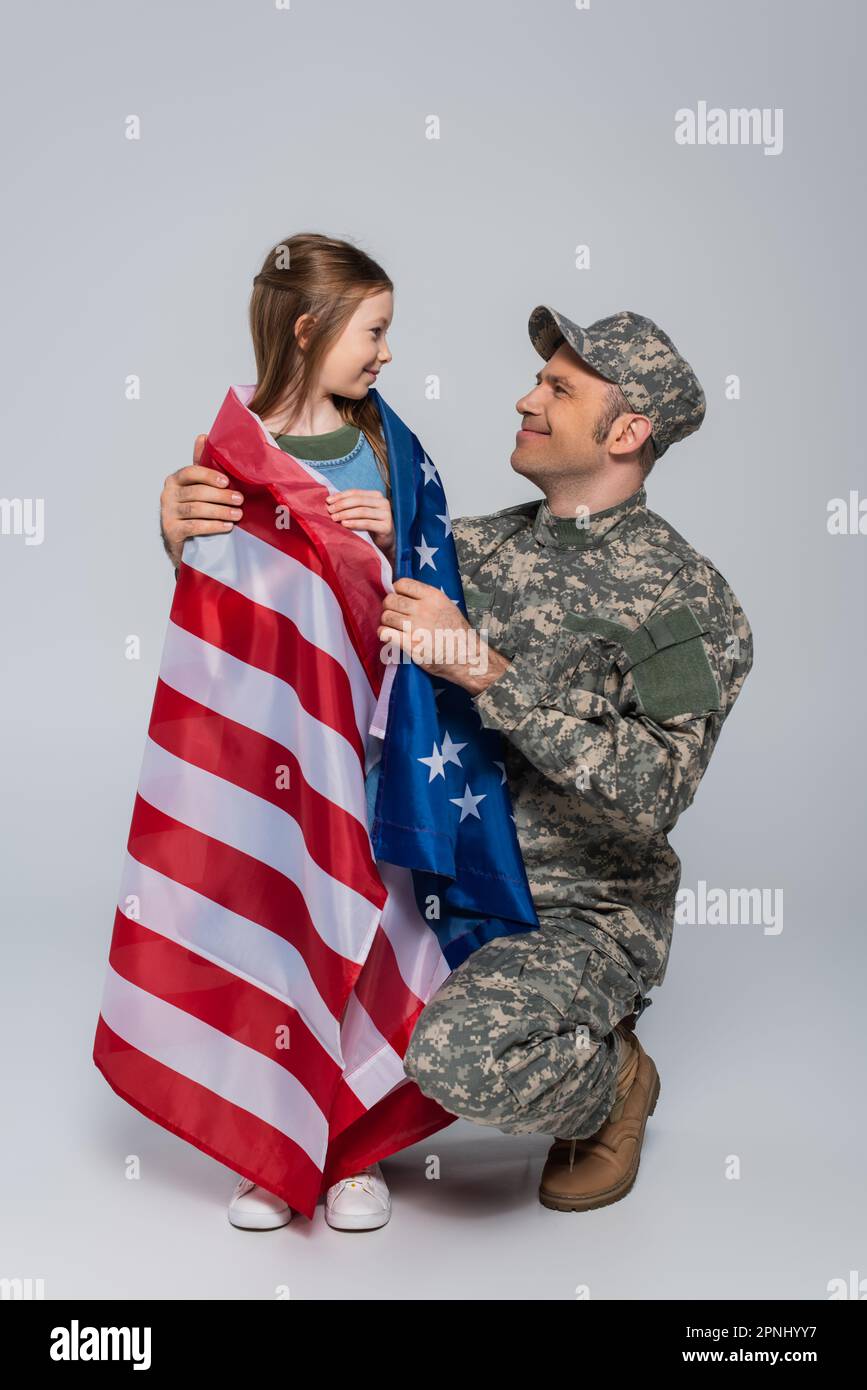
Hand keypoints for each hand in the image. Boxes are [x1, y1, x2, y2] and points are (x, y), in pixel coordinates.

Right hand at [160, 435, 244, 567]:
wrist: (184, 542)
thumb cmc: (194, 510)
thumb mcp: (198, 486)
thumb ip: (201, 464)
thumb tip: (203, 436)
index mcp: (175, 480)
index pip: (190, 472)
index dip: (208, 475)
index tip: (226, 481)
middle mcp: (167, 495)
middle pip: (196, 492)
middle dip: (220, 496)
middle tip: (240, 500)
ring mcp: (167, 513)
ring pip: (196, 509)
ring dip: (219, 511)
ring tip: (237, 514)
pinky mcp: (171, 531)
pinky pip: (193, 526)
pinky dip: (212, 526)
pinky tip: (226, 526)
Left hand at [325, 489, 394, 566]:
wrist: (386, 542)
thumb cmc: (370, 525)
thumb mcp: (361, 512)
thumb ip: (351, 505)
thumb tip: (330, 501)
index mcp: (376, 495)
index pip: (356, 492)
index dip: (341, 496)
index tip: (328, 501)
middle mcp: (383, 502)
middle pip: (358, 501)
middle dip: (342, 505)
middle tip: (330, 510)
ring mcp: (386, 514)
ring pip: (362, 511)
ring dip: (346, 514)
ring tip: (334, 518)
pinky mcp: (386, 527)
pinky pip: (367, 523)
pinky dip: (354, 523)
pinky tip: (344, 524)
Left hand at [378, 578, 510, 693]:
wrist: (466, 656)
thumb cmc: (457, 632)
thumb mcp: (447, 606)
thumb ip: (427, 599)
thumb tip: (404, 594)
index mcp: (433, 597)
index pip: (402, 583)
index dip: (396, 590)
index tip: (399, 597)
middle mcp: (423, 609)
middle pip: (390, 600)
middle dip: (389, 606)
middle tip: (394, 613)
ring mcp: (415, 627)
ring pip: (386, 616)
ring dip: (387, 621)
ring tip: (393, 626)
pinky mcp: (410, 644)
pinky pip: (386, 633)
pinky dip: (383, 633)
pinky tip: (389, 635)